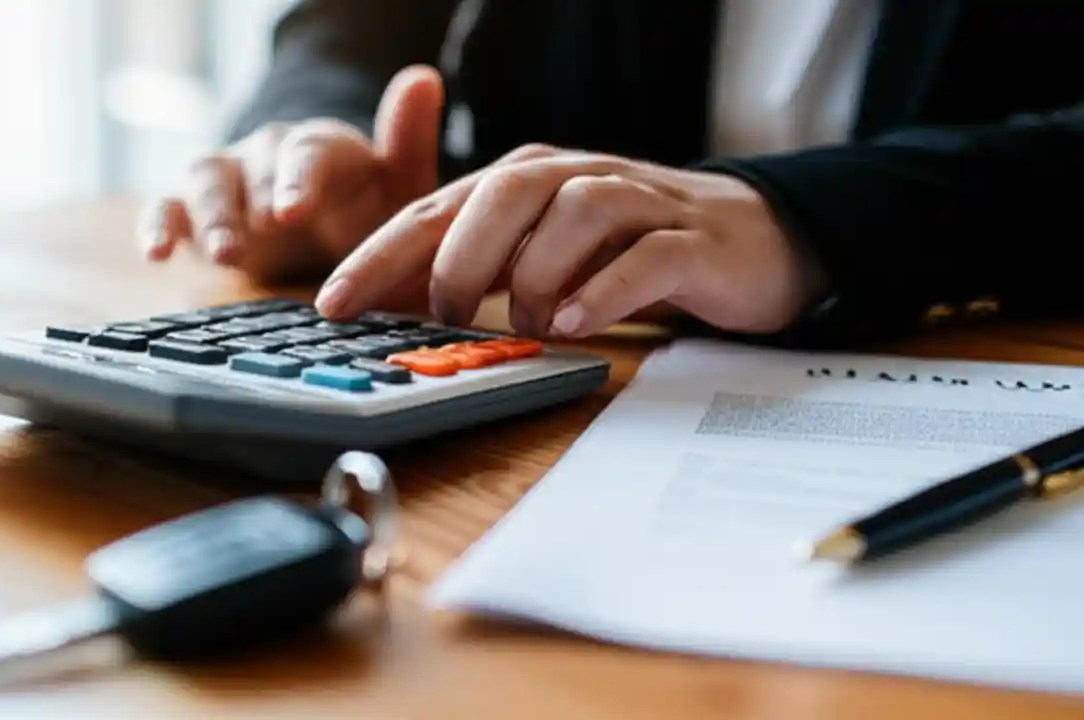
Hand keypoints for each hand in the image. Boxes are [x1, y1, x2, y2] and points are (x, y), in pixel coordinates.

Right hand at [139, 65, 443, 280]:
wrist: (332, 234)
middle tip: (257, 235)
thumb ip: (408, 138)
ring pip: (206, 181)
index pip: (308, 150)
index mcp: (319, 146)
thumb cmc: (367, 209)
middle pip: (253, 164)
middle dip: (253, 200)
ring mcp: (227, 179)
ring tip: (224, 254)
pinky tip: (157, 253)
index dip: (298, 179)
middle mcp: (266, 153)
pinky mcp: (193, 212)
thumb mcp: (401, 186)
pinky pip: (168, 209)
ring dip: (210, 216)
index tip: (295, 211)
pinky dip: (157, 226)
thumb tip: (424, 77)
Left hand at [314, 144, 825, 336]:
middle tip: (442, 316)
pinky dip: (604, 290)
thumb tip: (405, 312)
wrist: (751, 237)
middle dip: (457, 260)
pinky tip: (577, 323)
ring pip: (572, 216)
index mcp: (528, 181)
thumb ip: (484, 269)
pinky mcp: (689, 242)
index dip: (380, 255)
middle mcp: (576, 179)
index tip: (332, 304)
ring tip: (524, 323)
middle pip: (501, 196)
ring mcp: (638, 204)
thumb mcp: (543, 253)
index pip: (439, 208)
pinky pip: (642, 257)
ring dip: (534, 276)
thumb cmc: (629, 249)